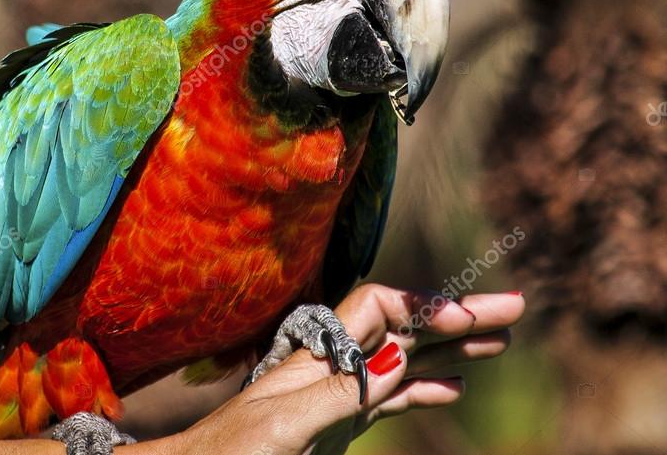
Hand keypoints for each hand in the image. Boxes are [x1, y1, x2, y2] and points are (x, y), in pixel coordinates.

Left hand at [155, 284, 524, 454]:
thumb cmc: (230, 453)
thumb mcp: (283, 427)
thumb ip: (339, 393)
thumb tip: (399, 356)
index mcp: (316, 354)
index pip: (378, 308)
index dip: (424, 306)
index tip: (466, 316)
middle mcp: (331, 365)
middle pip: (402, 327)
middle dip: (457, 317)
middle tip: (516, 308)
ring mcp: (337, 394)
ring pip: (405, 361)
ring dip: (451, 348)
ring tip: (500, 342)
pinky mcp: (338, 425)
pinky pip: (390, 399)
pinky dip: (424, 390)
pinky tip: (454, 387)